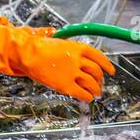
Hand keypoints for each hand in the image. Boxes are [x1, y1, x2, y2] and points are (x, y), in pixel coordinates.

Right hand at [0, 14, 115, 102]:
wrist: (28, 54)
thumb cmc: (40, 47)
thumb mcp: (60, 42)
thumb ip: (71, 47)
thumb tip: (78, 52)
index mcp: (79, 47)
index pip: (100, 57)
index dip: (107, 65)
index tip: (111, 71)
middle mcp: (79, 60)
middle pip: (96, 72)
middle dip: (100, 80)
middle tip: (100, 85)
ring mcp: (73, 73)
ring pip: (92, 83)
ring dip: (96, 90)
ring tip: (96, 94)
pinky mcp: (66, 85)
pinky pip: (82, 93)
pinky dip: (87, 97)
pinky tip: (87, 98)